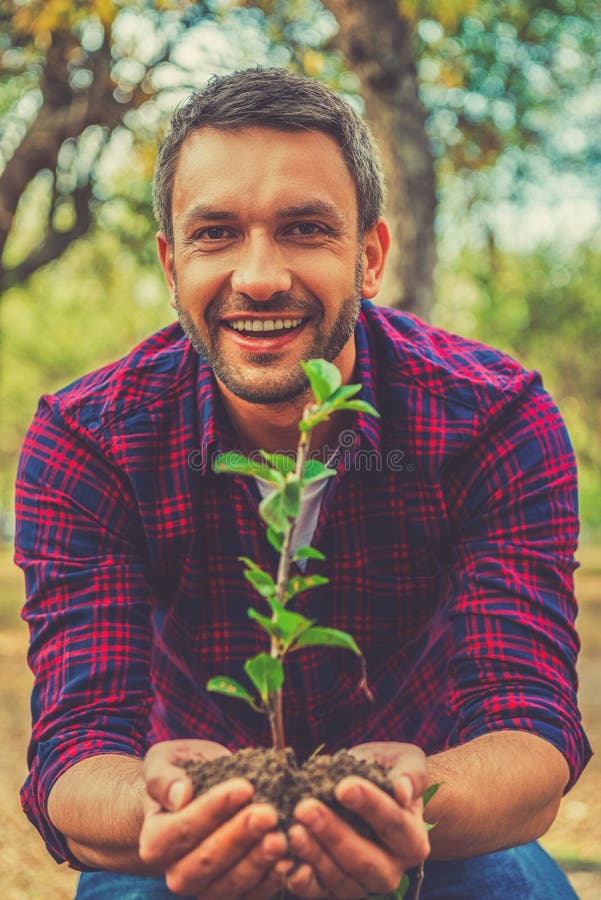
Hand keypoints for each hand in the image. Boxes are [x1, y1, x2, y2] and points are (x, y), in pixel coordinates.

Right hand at [139, 740, 292, 898]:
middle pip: (206, 860)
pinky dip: (269, 881)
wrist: (192, 797)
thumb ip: (165, 778)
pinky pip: (248, 897)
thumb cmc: (179, 774)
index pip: (183, 829)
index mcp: (155, 839)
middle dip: (241, 836)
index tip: (245, 787)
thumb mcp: (164, 762)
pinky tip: (288, 859)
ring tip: (282, 836)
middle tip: (269, 813)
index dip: (214, 809)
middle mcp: (175, 871)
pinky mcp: (230, 896)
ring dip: (258, 861)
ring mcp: (203, 888)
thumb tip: (181, 795)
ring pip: (229, 884)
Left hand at [286, 742, 429, 897]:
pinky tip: (282, 859)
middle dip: (333, 834)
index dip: (370, 806)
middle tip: (306, 808)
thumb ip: (410, 773)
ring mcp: (361, 885)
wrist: (364, 790)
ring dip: (312, 855)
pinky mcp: (333, 890)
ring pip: (339, 878)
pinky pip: (316, 890)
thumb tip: (402, 790)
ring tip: (291, 830)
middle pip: (364, 859)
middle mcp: (391, 870)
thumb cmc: (386, 772)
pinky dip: (298, 877)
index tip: (343, 787)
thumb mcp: (405, 762)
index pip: (394, 824)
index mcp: (412, 841)